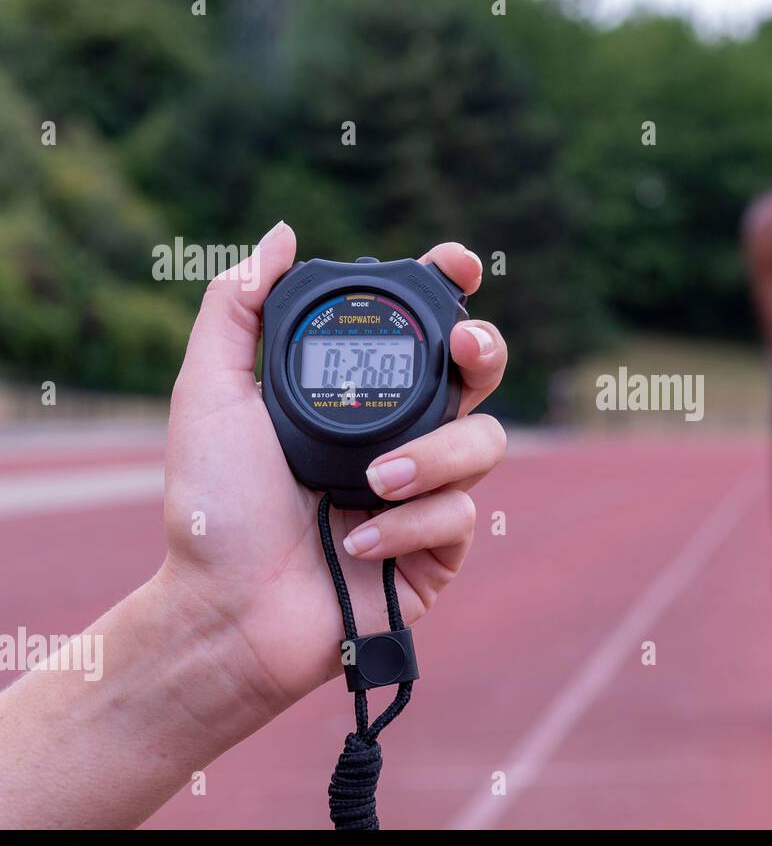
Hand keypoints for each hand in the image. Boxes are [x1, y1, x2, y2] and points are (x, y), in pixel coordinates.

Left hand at [159, 221, 507, 720]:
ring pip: (485, 442)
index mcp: (356, 395)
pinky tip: (358, 543)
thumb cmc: (213, 508)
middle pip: (479, 375)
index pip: (417, 330)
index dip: (449, 289)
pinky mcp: (440, 549)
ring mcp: (426, 492)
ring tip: (369, 482)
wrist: (226, 610)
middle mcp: (400, 436)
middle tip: (464, 347)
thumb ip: (238, 310)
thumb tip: (282, 235)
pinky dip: (409, 522)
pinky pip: (461, 513)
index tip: (459, 265)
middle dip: (486, 350)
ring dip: (433, 456)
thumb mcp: (210, 397)